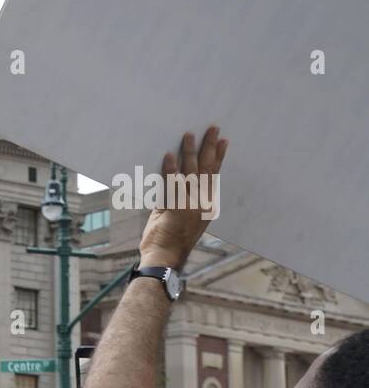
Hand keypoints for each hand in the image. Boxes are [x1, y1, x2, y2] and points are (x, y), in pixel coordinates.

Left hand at [138, 126, 227, 269]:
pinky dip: (170, 170)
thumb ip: (174, 199)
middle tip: (212, 129)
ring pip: (190, 173)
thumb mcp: (175, 216)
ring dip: (189, 153)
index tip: (223, 142)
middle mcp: (201, 203)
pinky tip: (170, 156)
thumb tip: (170, 182)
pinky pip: (172, 185)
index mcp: (205, 205)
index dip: (218, 158)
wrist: (164, 258)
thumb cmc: (168, 240)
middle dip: (209, 147)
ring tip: (188, 136)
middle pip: (206, 169)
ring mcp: (189, 206)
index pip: (213, 176)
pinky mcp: (175, 209)